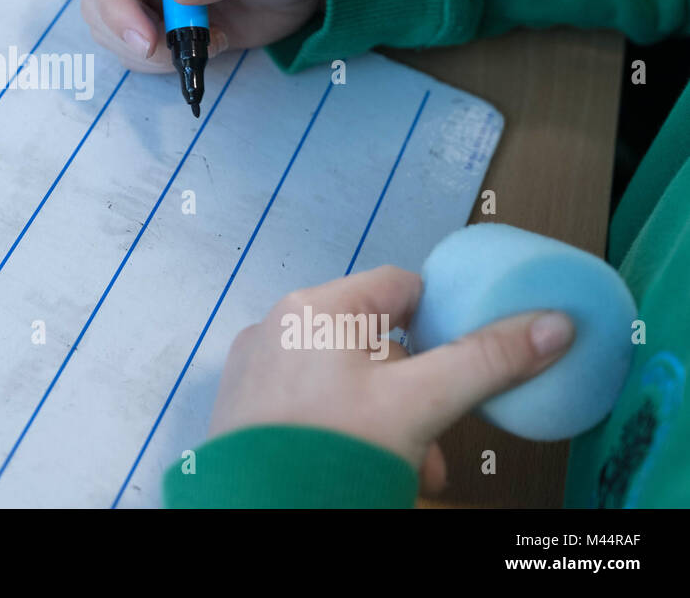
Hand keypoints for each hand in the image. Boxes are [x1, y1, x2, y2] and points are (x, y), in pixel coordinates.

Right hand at [80, 0, 323, 72]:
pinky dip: (168, 61)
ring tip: (207, 43)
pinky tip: (211, 44)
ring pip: (113, 32)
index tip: (147, 40)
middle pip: (99, 1)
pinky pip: (141, 52)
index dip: (115, 2)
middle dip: (131, 36)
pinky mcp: (161, 23)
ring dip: (151, 54)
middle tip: (179, 51)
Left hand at [210, 266, 574, 494]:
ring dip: (387, 419)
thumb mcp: (421, 403)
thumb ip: (485, 361)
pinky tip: (363, 466)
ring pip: (346, 378)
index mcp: (316, 306)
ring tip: (411, 469)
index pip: (401, 287)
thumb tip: (554, 325)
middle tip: (438, 440)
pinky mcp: (247, 406)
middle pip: (377, 340)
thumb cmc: (333, 450)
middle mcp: (280, 325)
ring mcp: (259, 367)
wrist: (262, 514)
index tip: (464, 361)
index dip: (442, 320)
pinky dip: (344, 427)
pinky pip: (312, 402)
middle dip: (418, 392)